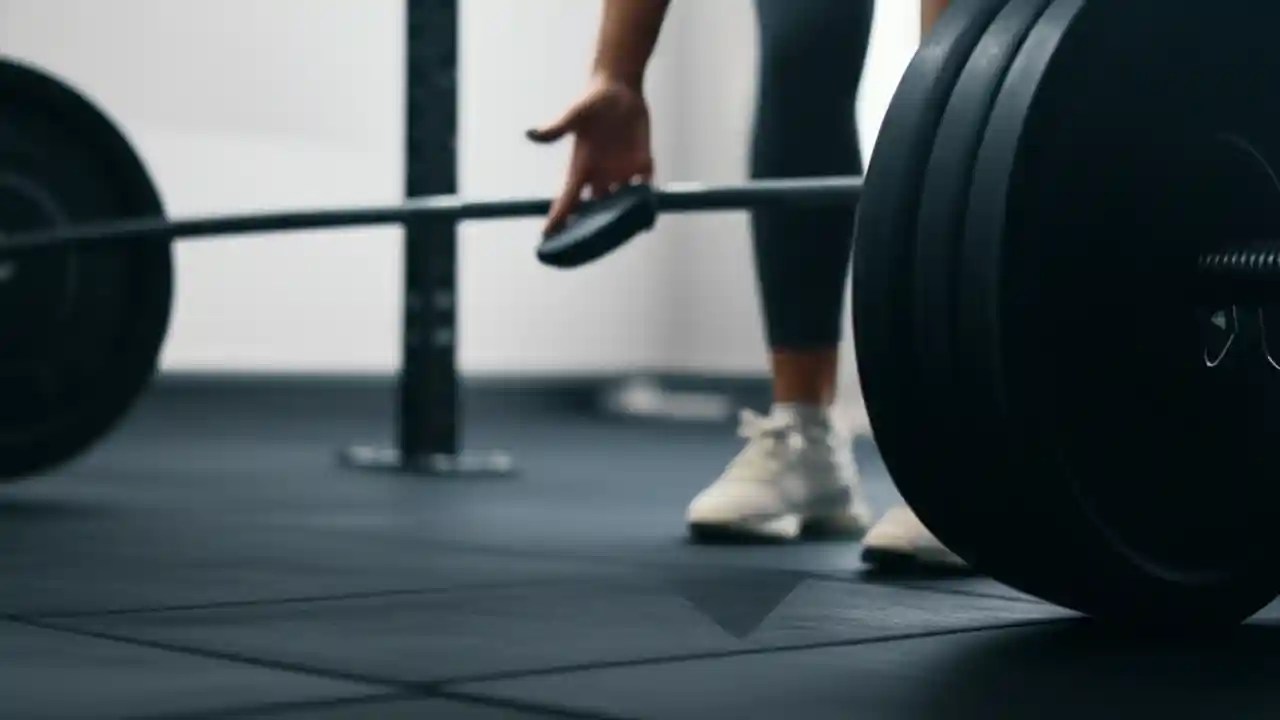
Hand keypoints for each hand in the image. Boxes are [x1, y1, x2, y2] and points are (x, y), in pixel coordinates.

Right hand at [528, 76, 653, 233]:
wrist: (620, 89)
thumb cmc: (593, 100)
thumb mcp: (575, 114)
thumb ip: (557, 128)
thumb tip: (531, 134)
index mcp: (582, 167)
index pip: (568, 200)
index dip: (557, 219)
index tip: (546, 238)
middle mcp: (601, 175)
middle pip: (593, 211)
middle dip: (589, 230)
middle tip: (584, 251)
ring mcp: (622, 172)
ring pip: (620, 205)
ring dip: (620, 221)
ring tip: (618, 241)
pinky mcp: (642, 163)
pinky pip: (644, 189)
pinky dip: (645, 204)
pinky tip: (647, 220)